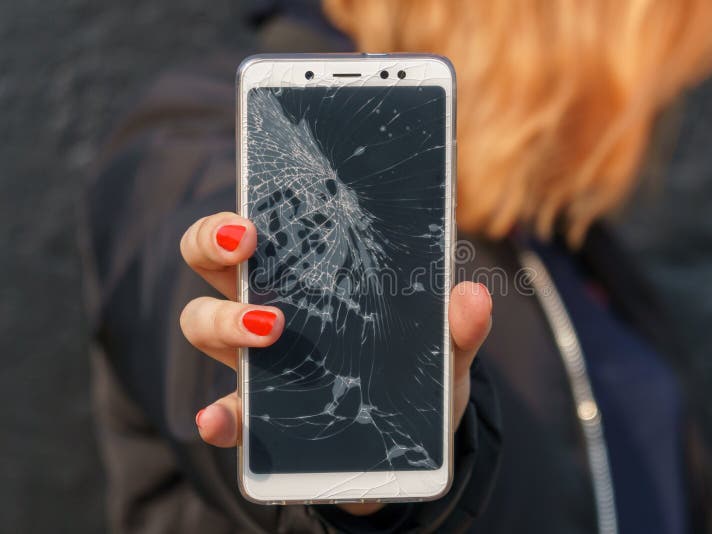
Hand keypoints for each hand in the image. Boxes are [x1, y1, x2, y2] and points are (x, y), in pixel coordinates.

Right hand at [179, 211, 492, 513]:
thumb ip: (459, 325)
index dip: (232, 219)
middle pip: (211, 265)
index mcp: (306, 280)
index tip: (250, 219)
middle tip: (248, 246)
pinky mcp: (258, 422)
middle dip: (213, 246)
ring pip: (204, 326)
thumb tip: (472, 295)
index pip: (252, 233)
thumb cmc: (416, 377)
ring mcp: (257, 365)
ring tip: (269, 328)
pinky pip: (226, 415)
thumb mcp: (444, 349)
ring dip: (225, 322)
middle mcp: (267, 312)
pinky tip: (218, 418)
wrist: (410, 449)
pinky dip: (217, 416)